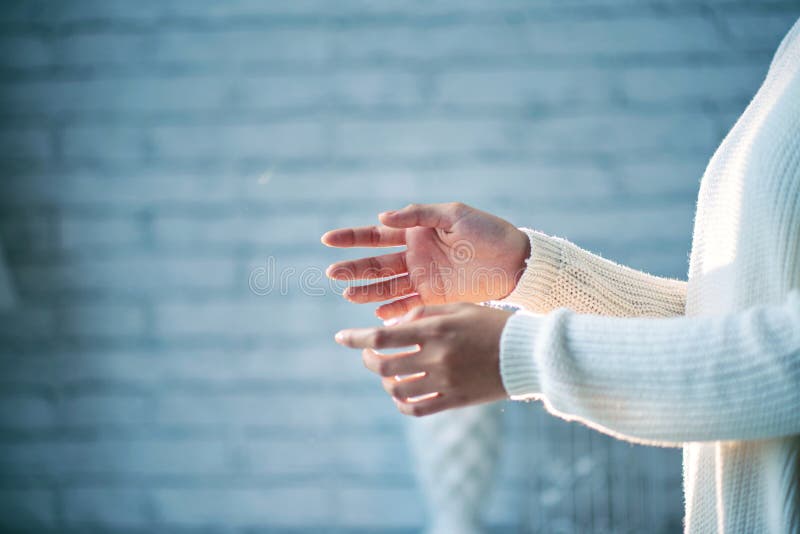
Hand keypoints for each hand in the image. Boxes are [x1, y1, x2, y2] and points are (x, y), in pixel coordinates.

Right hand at [322, 202, 529, 319]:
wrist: (516, 261)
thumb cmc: (488, 232)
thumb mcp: (454, 215)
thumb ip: (418, 215)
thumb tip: (382, 217)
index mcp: (417, 231)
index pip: (376, 235)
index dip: (351, 238)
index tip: (327, 240)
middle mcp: (415, 255)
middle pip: (376, 263)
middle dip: (354, 268)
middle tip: (332, 274)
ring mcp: (423, 277)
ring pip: (387, 285)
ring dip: (367, 291)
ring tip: (347, 294)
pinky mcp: (435, 296)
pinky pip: (408, 304)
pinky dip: (392, 309)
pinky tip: (376, 313)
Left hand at [334, 303, 511, 416]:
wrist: (528, 353)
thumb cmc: (493, 323)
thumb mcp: (460, 307)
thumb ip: (425, 313)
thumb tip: (394, 324)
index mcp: (436, 330)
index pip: (384, 336)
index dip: (357, 338)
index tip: (341, 338)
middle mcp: (437, 357)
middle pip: (384, 367)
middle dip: (369, 360)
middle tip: (370, 355)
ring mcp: (446, 381)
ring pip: (397, 390)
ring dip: (385, 382)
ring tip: (389, 373)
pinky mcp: (455, 400)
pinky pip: (417, 409)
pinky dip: (402, 403)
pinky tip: (402, 395)